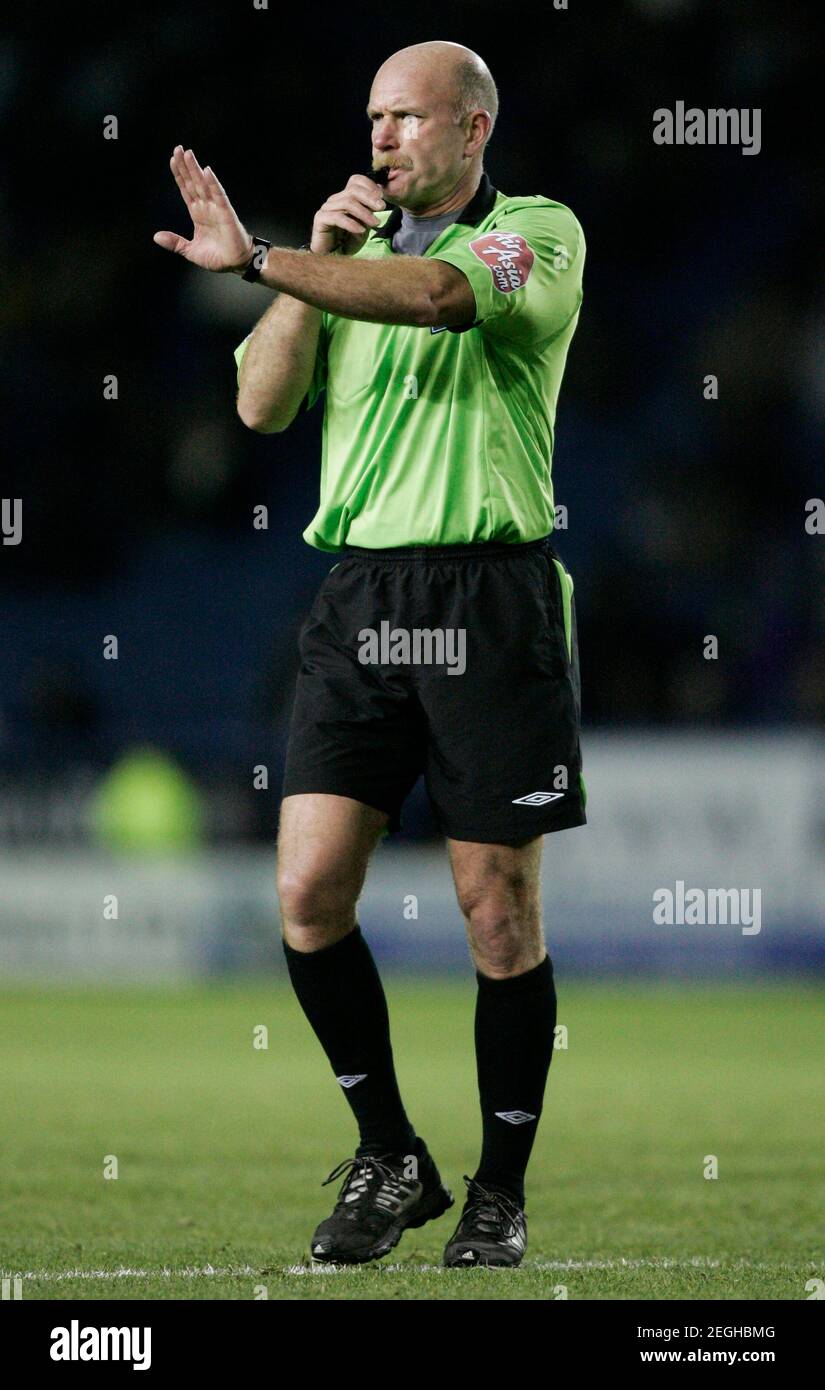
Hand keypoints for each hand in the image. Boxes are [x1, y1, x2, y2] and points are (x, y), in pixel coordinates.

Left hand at [154, 146, 253, 272]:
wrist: (235, 264)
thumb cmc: (217, 257)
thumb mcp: (190, 251)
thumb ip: (175, 243)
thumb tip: (156, 237)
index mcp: (197, 213)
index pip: (186, 190)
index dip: (179, 175)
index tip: (172, 161)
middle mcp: (205, 207)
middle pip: (192, 182)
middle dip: (185, 166)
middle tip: (177, 148)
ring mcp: (216, 208)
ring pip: (203, 184)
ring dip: (196, 169)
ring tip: (188, 154)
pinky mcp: (226, 212)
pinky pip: (218, 194)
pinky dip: (213, 183)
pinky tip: (206, 171)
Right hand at [309, 175, 385, 255]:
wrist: (334, 258)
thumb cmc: (349, 242)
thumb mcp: (364, 225)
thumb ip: (370, 211)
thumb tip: (380, 199)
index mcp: (345, 197)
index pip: (356, 180)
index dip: (370, 186)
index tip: (382, 197)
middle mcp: (335, 200)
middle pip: (353, 190)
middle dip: (370, 198)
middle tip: (382, 208)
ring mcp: (326, 209)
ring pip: (347, 202)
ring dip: (364, 213)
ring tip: (375, 223)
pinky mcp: (320, 219)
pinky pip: (337, 217)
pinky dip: (351, 223)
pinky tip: (361, 231)